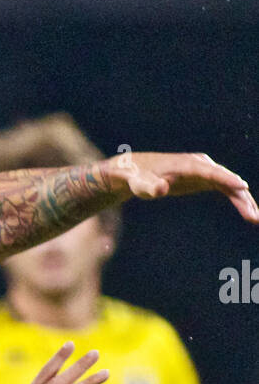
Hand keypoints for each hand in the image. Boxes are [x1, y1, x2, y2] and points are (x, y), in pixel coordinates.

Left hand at [103, 151, 258, 223]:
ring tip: (255, 218)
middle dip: (241, 196)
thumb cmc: (137, 178)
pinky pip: (226, 189)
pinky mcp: (205, 179)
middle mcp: (201, 165)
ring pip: (230, 186)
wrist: (137, 171)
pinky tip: (248, 212)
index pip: (211, 172)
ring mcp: (205, 171)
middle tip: (254, 215)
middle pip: (226, 180)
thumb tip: (160, 189)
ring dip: (244, 201)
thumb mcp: (140, 184)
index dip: (226, 179)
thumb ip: (150, 187)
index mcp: (188, 165)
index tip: (242, 188)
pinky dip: (237, 200)